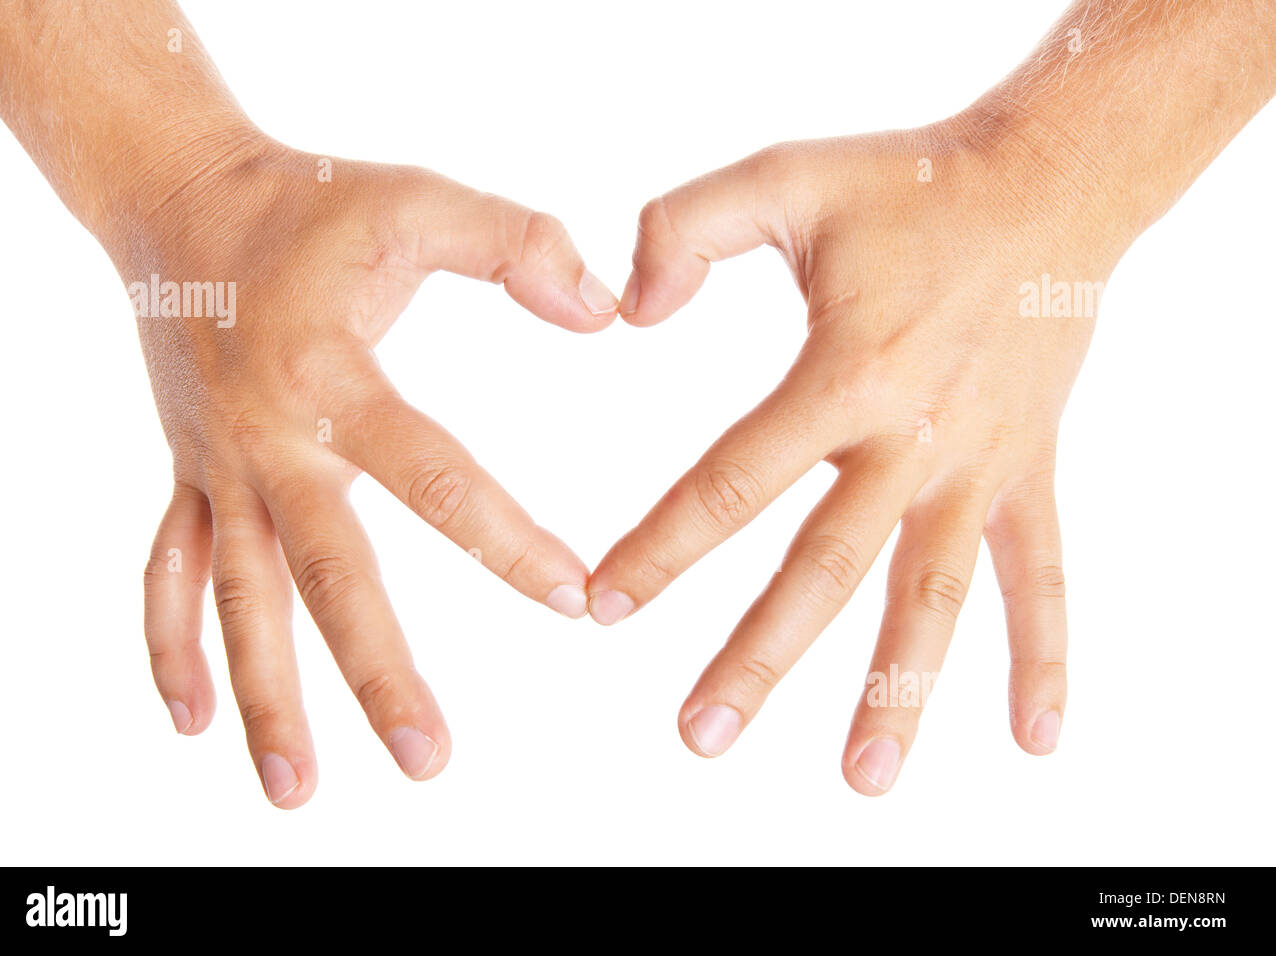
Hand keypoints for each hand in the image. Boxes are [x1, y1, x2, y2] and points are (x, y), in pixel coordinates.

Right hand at [133, 135, 617, 806]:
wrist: (180, 201)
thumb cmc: (312, 203)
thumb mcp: (417, 201)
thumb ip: (515, 245)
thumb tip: (603, 310)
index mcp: (332, 380)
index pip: (433, 477)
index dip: (508, 541)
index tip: (576, 602)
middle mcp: (270, 442)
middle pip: (328, 577)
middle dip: (378, 674)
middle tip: (430, 760)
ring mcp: (221, 470)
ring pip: (242, 601)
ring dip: (268, 697)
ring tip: (297, 791)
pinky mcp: (192, 478)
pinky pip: (172, 574)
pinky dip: (173, 646)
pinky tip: (190, 719)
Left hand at [588, 121, 1120, 793]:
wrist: (1047, 186)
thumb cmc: (906, 183)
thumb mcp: (784, 178)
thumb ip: (684, 228)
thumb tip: (627, 314)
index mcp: (845, 372)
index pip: (733, 481)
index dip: (661, 547)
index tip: (605, 608)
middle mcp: (912, 436)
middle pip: (825, 568)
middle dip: (758, 656)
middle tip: (700, 735)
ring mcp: (976, 464)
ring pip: (930, 593)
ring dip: (896, 690)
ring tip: (861, 778)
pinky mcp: (1026, 472)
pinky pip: (1041, 575)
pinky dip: (1044, 655)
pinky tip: (1036, 737)